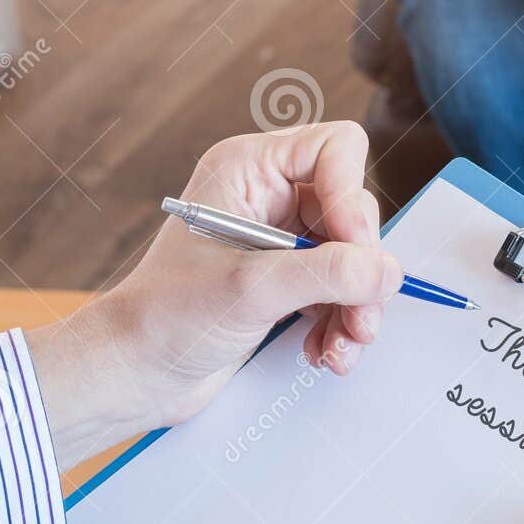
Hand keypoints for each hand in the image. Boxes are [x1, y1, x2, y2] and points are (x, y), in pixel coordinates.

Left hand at [26, 121, 402, 463]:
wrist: (136, 374)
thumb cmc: (167, 319)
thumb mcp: (252, 289)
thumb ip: (327, 273)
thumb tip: (387, 271)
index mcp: (249, 169)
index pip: (336, 149)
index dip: (353, 195)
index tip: (352, 247)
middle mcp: (270, 195)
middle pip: (355, 210)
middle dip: (360, 270)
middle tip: (358, 316)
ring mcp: (282, 239)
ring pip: (355, 256)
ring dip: (357, 306)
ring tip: (343, 347)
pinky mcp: (290, 279)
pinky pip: (343, 288)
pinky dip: (342, 323)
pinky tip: (325, 353)